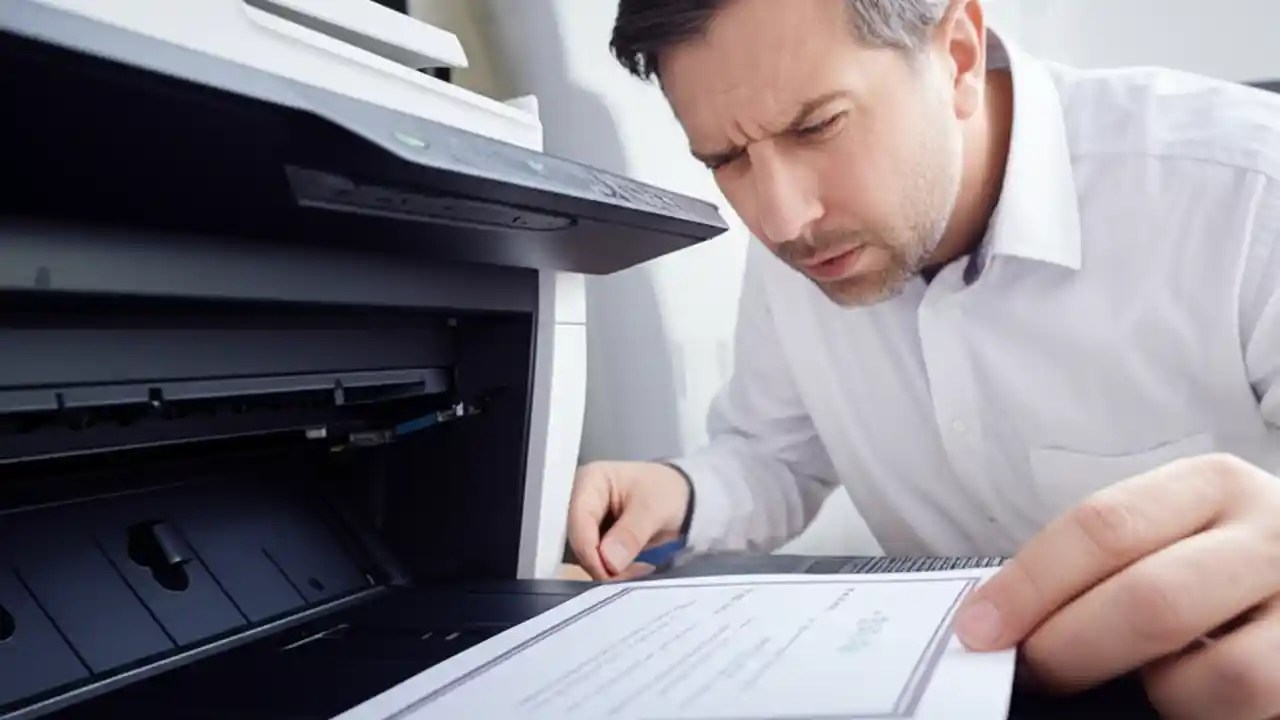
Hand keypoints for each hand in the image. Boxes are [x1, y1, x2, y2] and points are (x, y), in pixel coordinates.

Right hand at [566, 461, 690, 580]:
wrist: (678, 499)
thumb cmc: (664, 492)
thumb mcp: (653, 509)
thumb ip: (630, 534)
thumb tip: (609, 562)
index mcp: (588, 481)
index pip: (577, 521)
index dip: (590, 552)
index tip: (611, 573)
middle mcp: (577, 499)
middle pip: (572, 540)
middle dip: (598, 564)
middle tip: (627, 575)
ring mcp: (582, 520)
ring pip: (579, 555)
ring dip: (605, 570)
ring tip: (635, 570)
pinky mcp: (589, 538)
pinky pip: (590, 561)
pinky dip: (609, 571)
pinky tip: (630, 570)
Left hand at [954, 453, 1279, 719]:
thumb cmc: (1219, 559)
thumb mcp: (1172, 531)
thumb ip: (1106, 563)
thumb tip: (1002, 622)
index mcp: (1212, 485)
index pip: (1102, 527)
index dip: (1029, 585)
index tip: (978, 631)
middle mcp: (1272, 535)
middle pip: (1151, 600)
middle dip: (1070, 647)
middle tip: (1033, 672)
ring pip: (1221, 675)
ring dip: (1161, 692)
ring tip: (1148, 683)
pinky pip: (1258, 708)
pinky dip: (1205, 714)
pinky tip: (1195, 698)